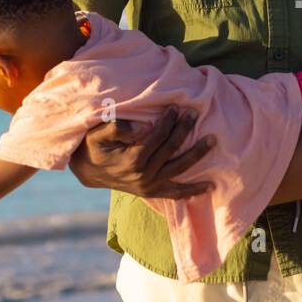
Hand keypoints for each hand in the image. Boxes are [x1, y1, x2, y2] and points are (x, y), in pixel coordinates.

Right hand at [68, 106, 214, 199]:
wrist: (89, 171)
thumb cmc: (93, 147)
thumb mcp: (97, 133)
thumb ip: (116, 127)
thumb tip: (139, 129)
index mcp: (132, 160)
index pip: (158, 136)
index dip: (168, 121)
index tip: (176, 107)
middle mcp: (144, 175)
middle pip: (171, 149)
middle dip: (184, 130)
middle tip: (194, 114)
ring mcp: (149, 186)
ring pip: (179, 169)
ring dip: (197, 154)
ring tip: (212, 141)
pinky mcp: (152, 192)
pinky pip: (176, 193)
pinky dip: (193, 191)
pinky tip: (210, 187)